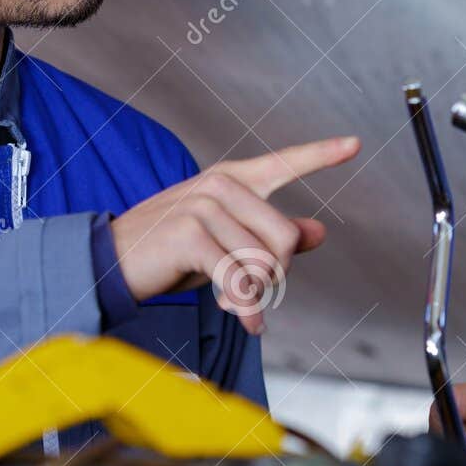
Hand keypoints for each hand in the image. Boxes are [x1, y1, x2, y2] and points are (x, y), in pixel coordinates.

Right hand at [109, 135, 360, 333]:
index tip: (355, 145)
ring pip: (263, 264)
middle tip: (250, 291)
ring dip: (253, 295)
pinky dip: (245, 309)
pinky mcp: (191, 234)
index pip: (284, 163)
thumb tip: (317, 232)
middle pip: (285, 240)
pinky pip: (239, 280)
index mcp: (232, 179)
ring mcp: (204, 205)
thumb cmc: (172, 254)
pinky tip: (245, 321)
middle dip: (274, 276)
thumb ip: (270, 235)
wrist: (110, 263)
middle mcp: (221, 185)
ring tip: (232, 300)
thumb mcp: (227, 242)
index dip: (321, 155)